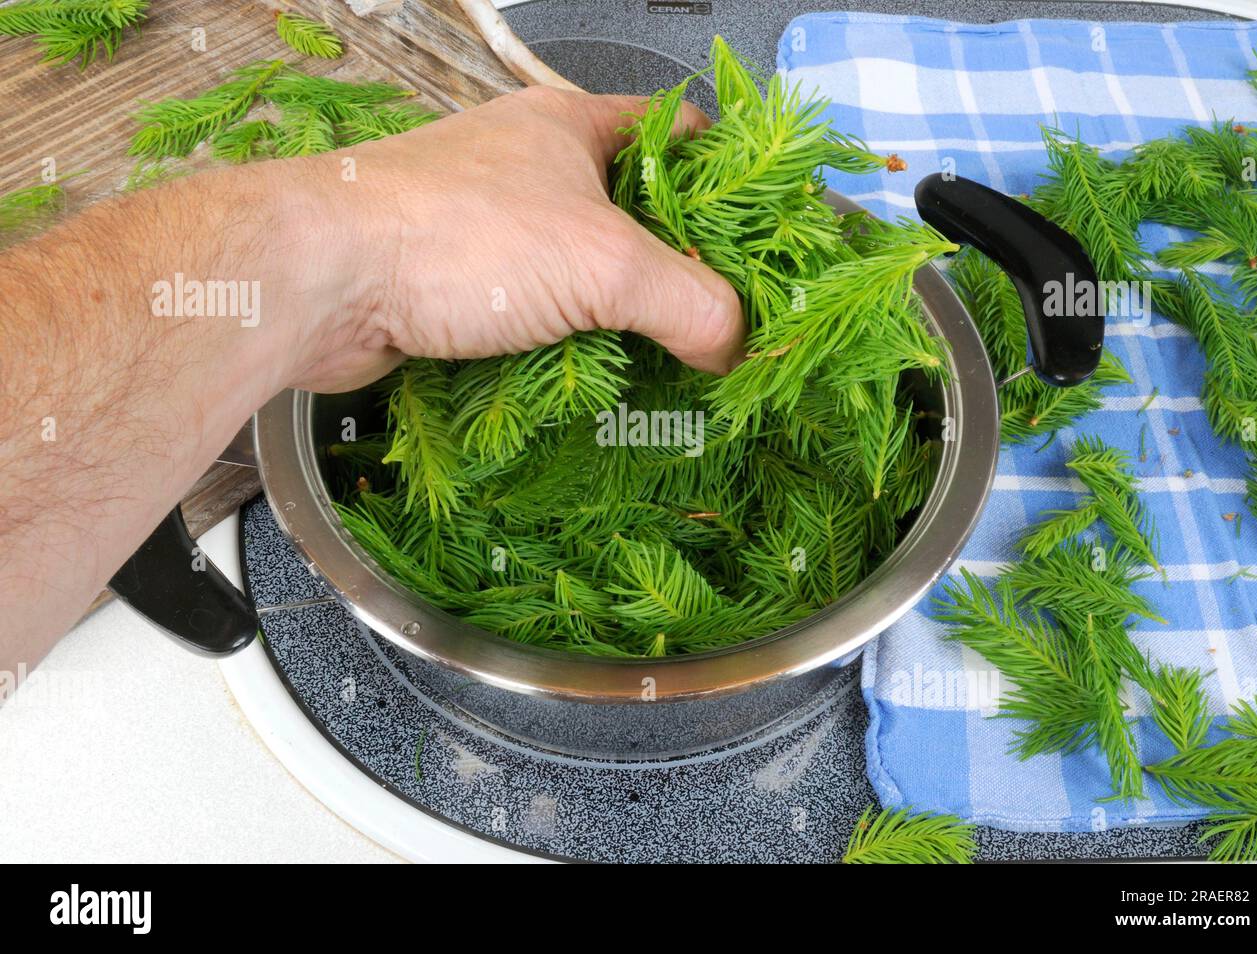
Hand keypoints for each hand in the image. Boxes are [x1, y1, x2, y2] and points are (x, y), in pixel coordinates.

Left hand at [279, 85, 745, 392]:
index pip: (673, 131)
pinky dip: (560, 346)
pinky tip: (588, 383)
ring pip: (576, 271)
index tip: (757, 236)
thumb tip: (736, 347)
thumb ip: (690, 302)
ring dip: (615, 318)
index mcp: (570, 127)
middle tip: (718, 322)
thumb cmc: (458, 239)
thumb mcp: (605, 264)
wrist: (320, 280)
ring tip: (663, 366)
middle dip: (672, 267)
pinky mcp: (451, 283)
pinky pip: (529, 313)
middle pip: (628, 212)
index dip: (723, 176)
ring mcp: (484, 224)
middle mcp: (526, 166)